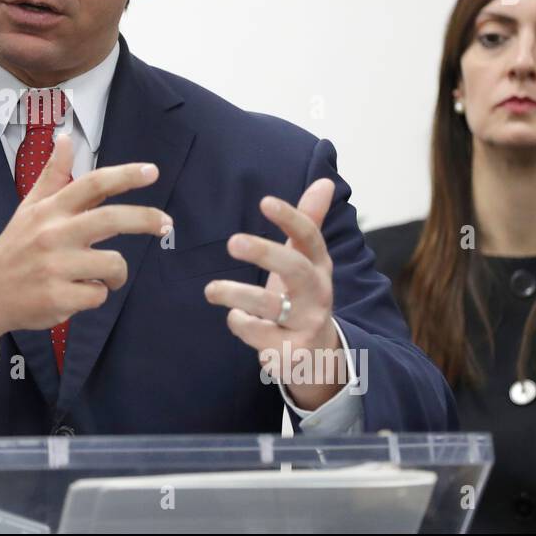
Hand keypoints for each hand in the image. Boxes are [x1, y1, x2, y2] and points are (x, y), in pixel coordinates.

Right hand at [0, 133, 172, 354]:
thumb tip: (64, 137)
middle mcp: (53, 234)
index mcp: (50, 210)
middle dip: (146, 219)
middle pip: (112, 219)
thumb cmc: (15, 247)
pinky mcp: (58, 298)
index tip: (152, 172)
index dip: (125, 176)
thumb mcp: (30, 207)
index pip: (92, 184)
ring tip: (102, 275)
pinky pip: (99, 294)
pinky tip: (76, 293)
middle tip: (166, 224)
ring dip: (116, 273)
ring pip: (113, 264)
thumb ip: (53, 174)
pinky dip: (95, 294)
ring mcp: (55, 267)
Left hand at [204, 178, 343, 409]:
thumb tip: (324, 180)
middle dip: (264, 253)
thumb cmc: (303, 297)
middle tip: (232, 241)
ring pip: (271, 306)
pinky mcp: (291, 352)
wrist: (320, 355)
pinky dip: (242, 326)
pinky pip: (259, 336)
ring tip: (211, 290)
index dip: (290, 218)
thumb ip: (310, 222)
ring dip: (237, 295)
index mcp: (318, 267)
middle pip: (295, 270)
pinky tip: (236, 319)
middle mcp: (317, 293)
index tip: (265, 201)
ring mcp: (306, 323)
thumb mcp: (308, 262)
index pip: (310, 238)